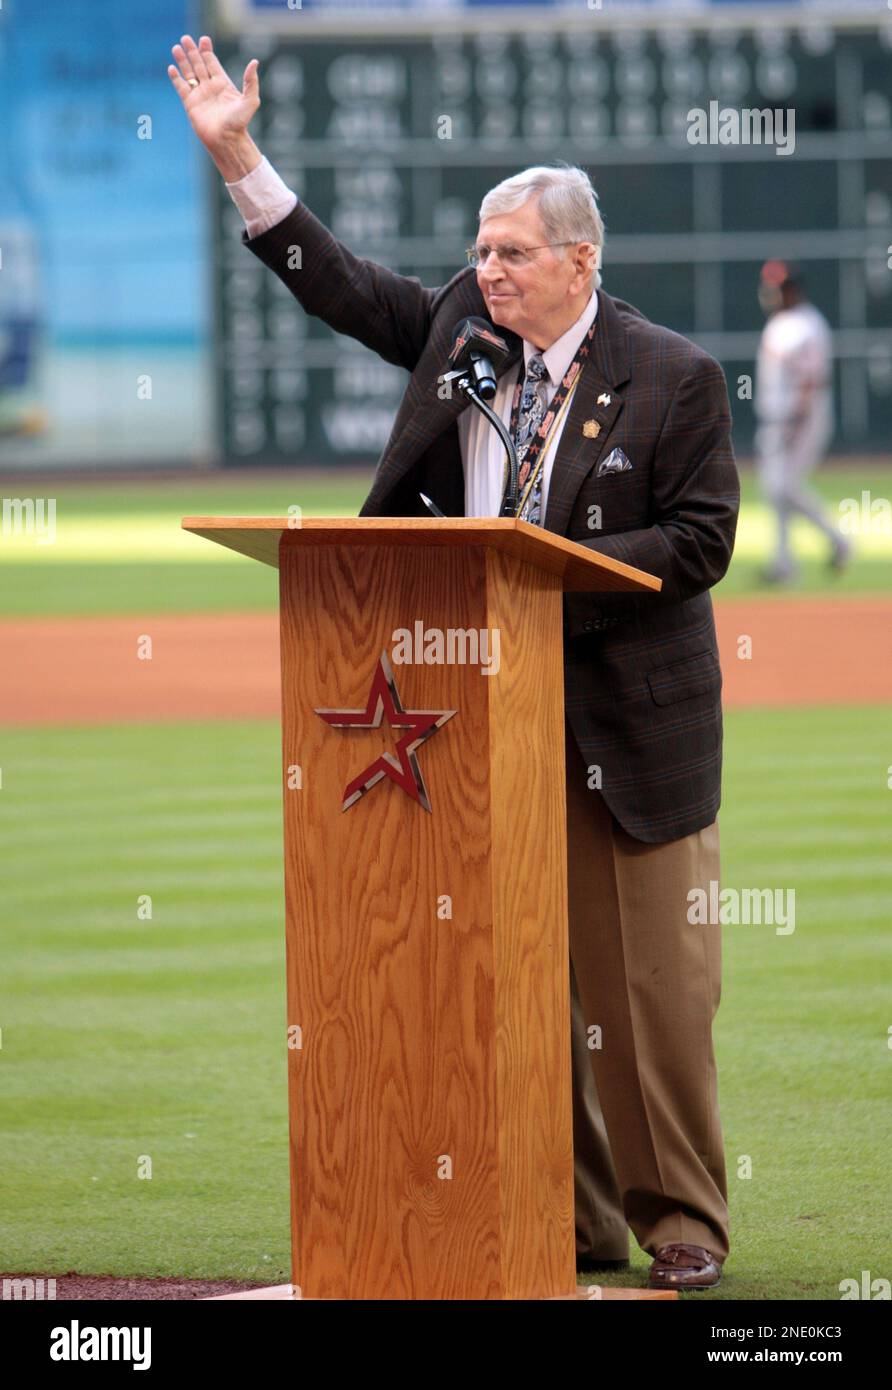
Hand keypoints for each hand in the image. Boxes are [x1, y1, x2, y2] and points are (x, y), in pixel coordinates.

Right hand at [168, 34, 259, 154]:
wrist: (226, 141)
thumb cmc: (239, 123)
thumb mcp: (250, 101)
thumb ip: (251, 81)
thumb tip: (254, 62)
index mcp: (223, 84)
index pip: (213, 63)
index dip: (207, 51)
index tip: (204, 40)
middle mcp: (210, 88)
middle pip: (199, 64)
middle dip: (192, 51)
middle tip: (186, 38)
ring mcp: (199, 95)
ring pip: (189, 73)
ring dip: (182, 61)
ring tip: (176, 47)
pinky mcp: (190, 104)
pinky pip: (181, 87)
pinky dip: (176, 78)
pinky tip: (172, 68)